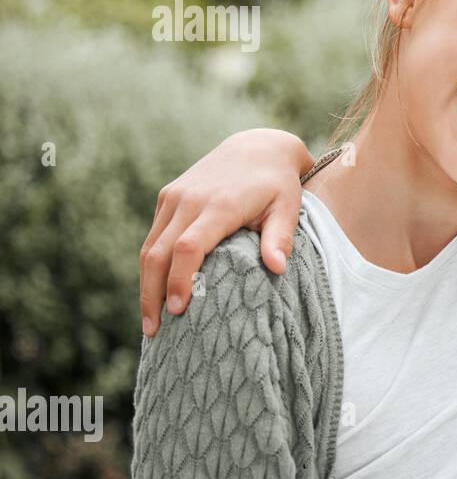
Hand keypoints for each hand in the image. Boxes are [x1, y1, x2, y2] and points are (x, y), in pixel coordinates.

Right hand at [139, 129, 312, 336]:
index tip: (179, 311)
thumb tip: (277, 269)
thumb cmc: (278, 184)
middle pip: (158, 253)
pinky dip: (151, 265)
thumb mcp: (288, 207)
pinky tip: (155, 291)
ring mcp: (174, 197)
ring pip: (149, 247)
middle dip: (152, 294)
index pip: (189, 248)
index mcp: (219, 205)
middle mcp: (190, 200)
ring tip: (151, 321)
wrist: (257, 146)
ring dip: (146, 284)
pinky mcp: (167, 196)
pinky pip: (153, 236)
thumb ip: (280, 238)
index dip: (179, 280)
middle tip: (155, 331)